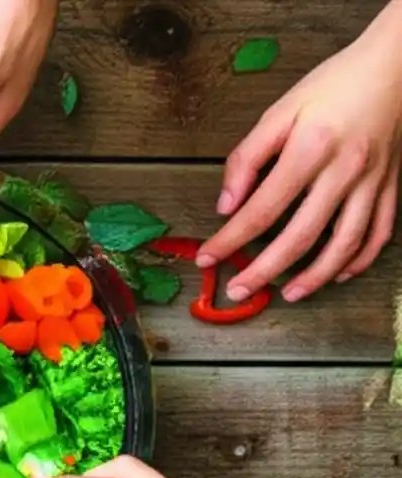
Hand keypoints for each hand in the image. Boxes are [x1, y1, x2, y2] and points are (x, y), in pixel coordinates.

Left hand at [202, 4, 401, 302]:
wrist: (393, 68)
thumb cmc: (332, 86)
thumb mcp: (279, 112)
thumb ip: (247, 158)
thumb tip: (226, 204)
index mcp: (311, 150)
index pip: (262, 209)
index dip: (231, 239)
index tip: (208, 258)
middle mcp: (344, 171)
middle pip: (301, 236)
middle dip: (265, 270)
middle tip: (239, 290)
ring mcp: (373, 183)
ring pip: (345, 244)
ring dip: (315, 276)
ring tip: (289, 294)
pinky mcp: (391, 187)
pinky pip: (378, 234)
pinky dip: (358, 260)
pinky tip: (338, 274)